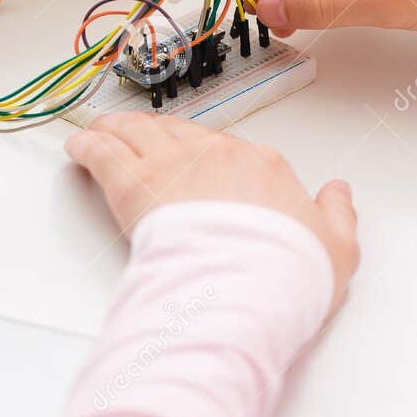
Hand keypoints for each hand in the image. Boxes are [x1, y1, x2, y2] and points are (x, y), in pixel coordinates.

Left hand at [65, 113, 359, 300]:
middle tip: (137, 136)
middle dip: (156, 134)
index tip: (196, 166)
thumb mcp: (336, 248)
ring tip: (102, 130)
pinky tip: (77, 147)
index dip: (207, 159)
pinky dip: (88, 145)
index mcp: (262, 166)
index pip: (228, 152)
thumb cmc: (286, 273)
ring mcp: (171, 164)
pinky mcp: (134, 184)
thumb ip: (337, 215)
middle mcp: (215, 154)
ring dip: (117, 128)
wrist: (247, 287)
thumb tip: (339, 192)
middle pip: (178, 133)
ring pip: (137, 132)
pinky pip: (104, 152)